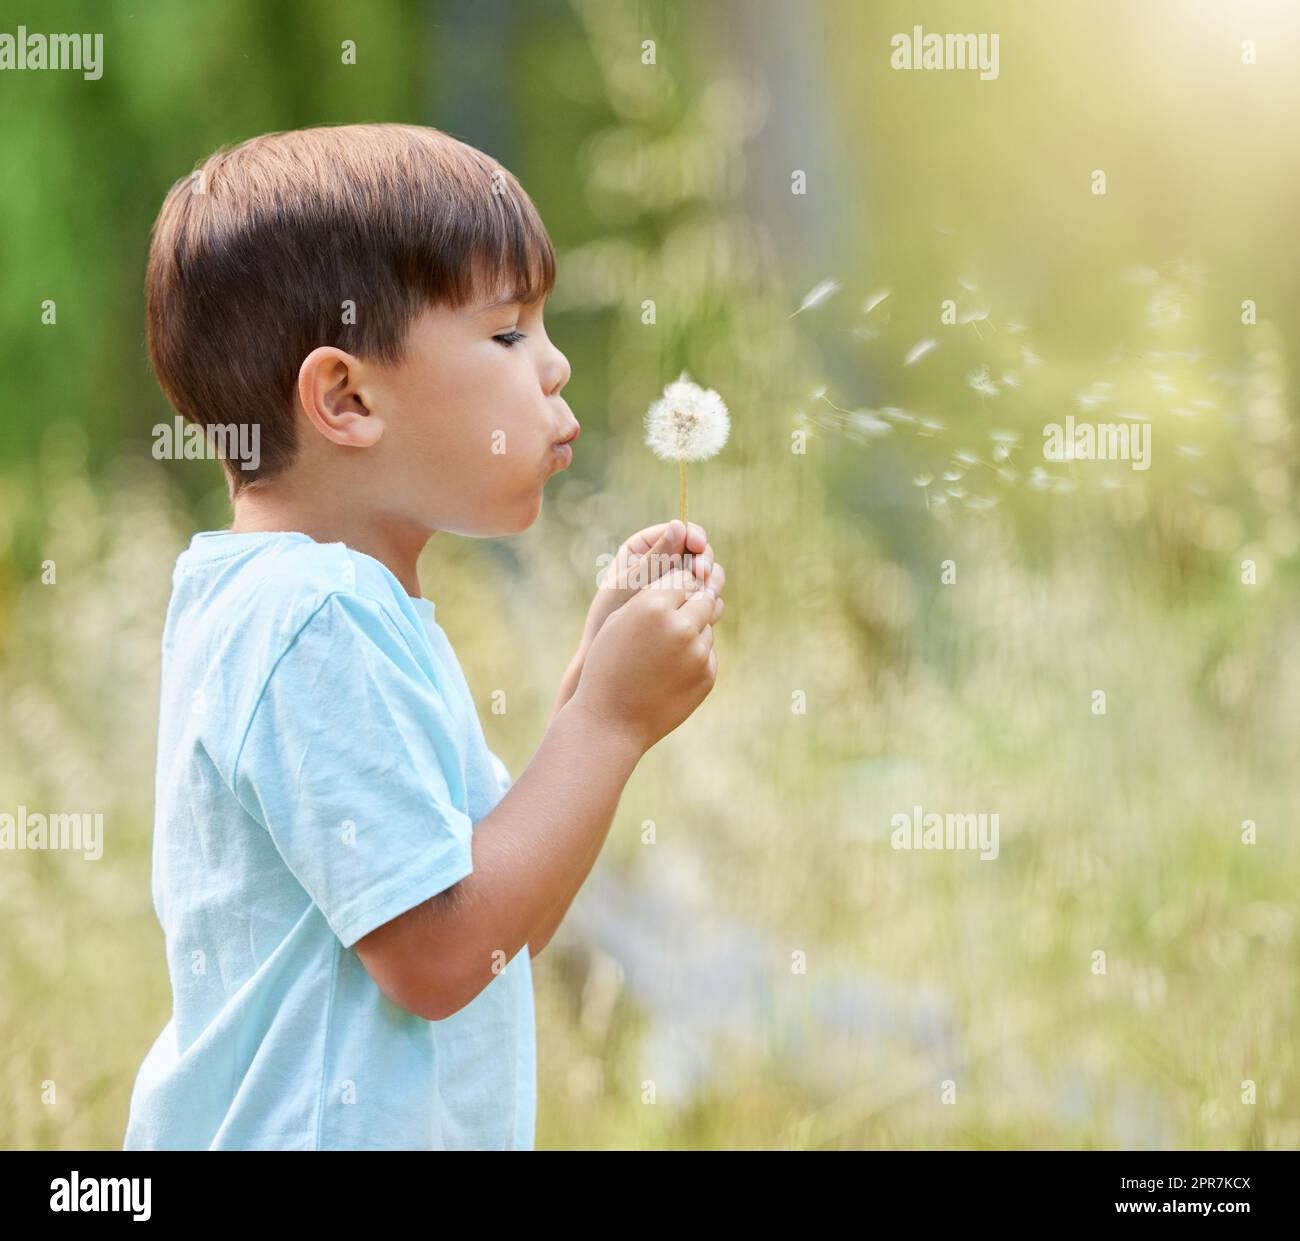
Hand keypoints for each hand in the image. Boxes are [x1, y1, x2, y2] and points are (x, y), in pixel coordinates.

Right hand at [550, 521, 724, 725]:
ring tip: (664, 649)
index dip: (677, 584)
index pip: (684, 578)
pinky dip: (694, 656)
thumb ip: (652, 596)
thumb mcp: (619, 621)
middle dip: (694, 600)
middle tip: (677, 612)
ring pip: (707, 626)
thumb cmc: (607, 665)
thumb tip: (689, 579)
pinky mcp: (707, 675)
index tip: (669, 592)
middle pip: (705, 596)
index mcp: (654, 606)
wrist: (611, 721)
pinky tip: (670, 669)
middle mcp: (681, 626)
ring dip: (693, 630)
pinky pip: (707, 653)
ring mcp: (698, 653)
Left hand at [582, 519, 724, 650]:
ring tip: (708, 593)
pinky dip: (710, 603)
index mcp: (644, 548)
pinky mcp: (688, 607)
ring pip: (707, 575)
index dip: (694, 536)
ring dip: (711, 581)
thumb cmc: (611, 617)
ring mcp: (679, 586)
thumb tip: (680, 525)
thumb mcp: (632, 584)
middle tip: (703, 573)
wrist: (612, 661)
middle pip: (698, 551)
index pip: (679, 532)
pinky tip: (707, 613)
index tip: (698, 546)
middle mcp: (665, 563)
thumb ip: (657, 558)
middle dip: (704, 560)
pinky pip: (708, 599)